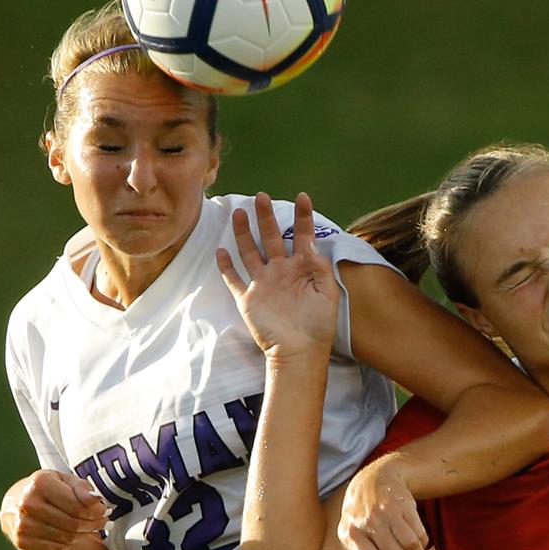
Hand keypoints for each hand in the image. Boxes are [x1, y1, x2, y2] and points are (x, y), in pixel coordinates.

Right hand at [0, 470, 110, 549]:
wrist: (15, 503)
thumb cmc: (46, 489)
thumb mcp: (63, 479)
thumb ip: (81, 487)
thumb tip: (96, 501)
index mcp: (39, 484)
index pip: (77, 506)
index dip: (96, 511)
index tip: (104, 510)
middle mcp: (28, 504)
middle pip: (73, 523)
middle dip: (93, 524)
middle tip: (103, 521)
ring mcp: (23, 524)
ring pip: (67, 537)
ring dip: (83, 534)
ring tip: (89, 527)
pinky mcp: (22, 541)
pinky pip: (57, 548)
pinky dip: (68, 543)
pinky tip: (71, 534)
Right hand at [217, 191, 339, 357]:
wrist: (299, 353)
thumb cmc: (318, 326)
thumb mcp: (327, 294)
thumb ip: (319, 267)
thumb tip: (310, 243)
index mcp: (302, 269)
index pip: (302, 236)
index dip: (303, 217)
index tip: (303, 197)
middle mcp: (280, 271)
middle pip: (271, 237)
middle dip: (266, 216)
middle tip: (261, 196)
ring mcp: (262, 284)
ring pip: (250, 252)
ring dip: (243, 233)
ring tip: (238, 212)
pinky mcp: (247, 299)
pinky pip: (233, 280)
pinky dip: (226, 266)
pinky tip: (221, 251)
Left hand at [338, 455, 431, 549]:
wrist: (373, 480)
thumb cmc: (360, 516)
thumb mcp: (350, 536)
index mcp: (351, 534)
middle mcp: (368, 522)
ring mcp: (387, 512)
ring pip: (413, 546)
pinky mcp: (405, 505)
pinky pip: (421, 534)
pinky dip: (422, 543)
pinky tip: (415, 540)